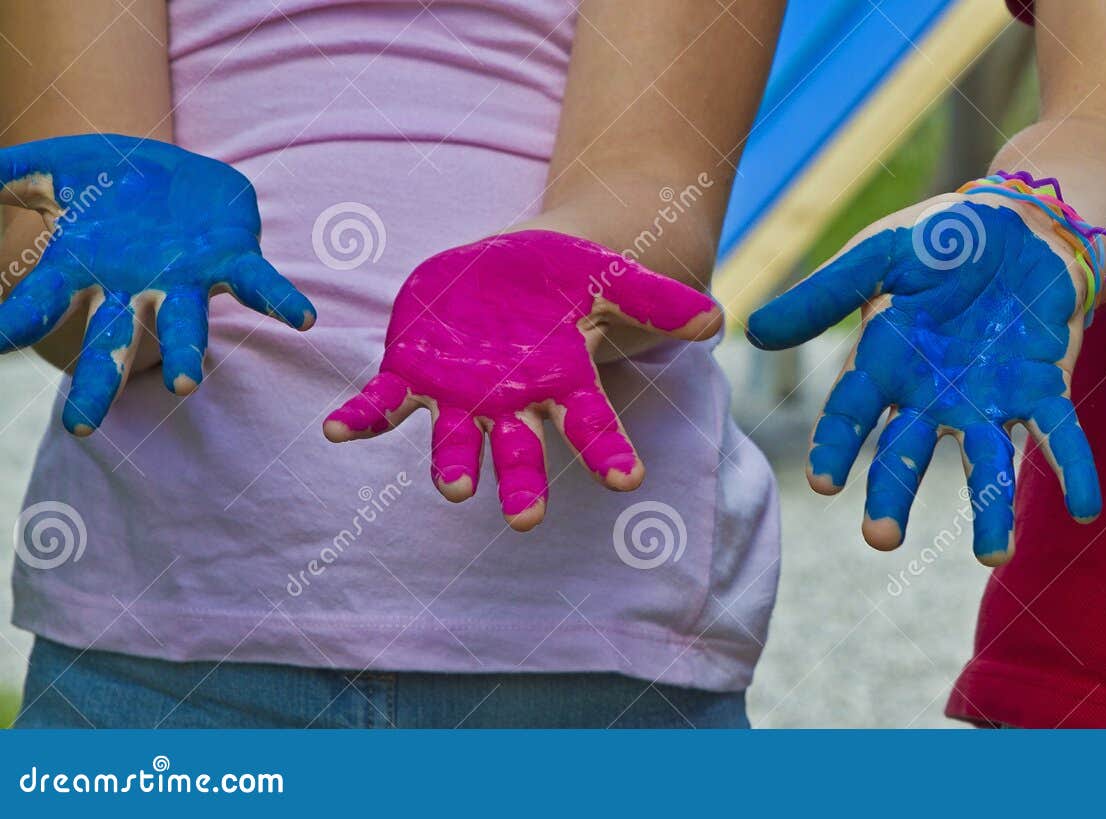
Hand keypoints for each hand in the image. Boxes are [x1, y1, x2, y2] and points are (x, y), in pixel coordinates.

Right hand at [0, 134, 315, 433]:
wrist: (177, 170)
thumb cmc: (110, 180)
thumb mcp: (53, 170)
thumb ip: (8, 175)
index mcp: (84, 267)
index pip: (38, 303)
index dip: (12, 325)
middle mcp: (134, 286)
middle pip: (110, 341)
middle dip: (98, 381)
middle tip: (81, 426)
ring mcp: (184, 279)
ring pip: (184, 325)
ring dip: (185, 353)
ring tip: (185, 384)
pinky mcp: (230, 260)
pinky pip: (260, 284)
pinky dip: (283, 302)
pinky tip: (306, 319)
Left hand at [323, 230, 722, 530]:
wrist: (510, 269)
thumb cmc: (567, 279)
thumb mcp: (613, 277)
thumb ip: (659, 301)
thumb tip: (719, 321)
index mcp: (561, 382)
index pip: (590, 424)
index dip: (607, 451)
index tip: (628, 480)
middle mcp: (511, 402)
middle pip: (520, 452)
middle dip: (521, 485)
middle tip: (525, 520)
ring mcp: (459, 394)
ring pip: (453, 440)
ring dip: (450, 464)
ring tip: (452, 488)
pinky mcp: (412, 373)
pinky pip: (384, 403)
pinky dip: (360, 419)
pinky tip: (337, 431)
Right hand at [746, 195, 1100, 565]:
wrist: (1019, 224)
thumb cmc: (939, 241)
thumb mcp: (879, 255)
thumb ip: (825, 293)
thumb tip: (752, 330)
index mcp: (884, 364)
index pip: (851, 414)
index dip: (837, 446)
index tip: (826, 482)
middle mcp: (931, 397)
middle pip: (906, 455)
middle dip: (893, 496)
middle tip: (882, 537)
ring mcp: (987, 400)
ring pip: (985, 464)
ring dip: (990, 510)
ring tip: (994, 554)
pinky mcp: (1041, 389)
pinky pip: (1059, 435)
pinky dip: (1072, 470)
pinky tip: (1082, 508)